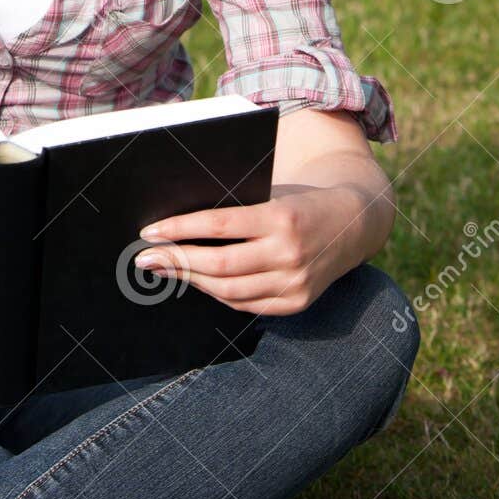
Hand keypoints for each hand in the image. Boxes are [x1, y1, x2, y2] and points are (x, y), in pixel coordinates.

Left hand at [133, 185, 364, 315]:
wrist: (354, 223)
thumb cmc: (300, 201)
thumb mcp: (273, 194)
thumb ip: (238, 209)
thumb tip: (180, 226)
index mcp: (281, 217)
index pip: (219, 225)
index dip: (180, 230)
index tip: (150, 231)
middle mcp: (289, 252)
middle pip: (220, 264)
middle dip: (176, 261)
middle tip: (145, 258)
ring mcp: (296, 282)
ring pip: (230, 291)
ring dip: (191, 280)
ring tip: (165, 269)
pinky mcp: (297, 302)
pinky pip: (247, 304)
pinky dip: (218, 294)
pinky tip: (197, 282)